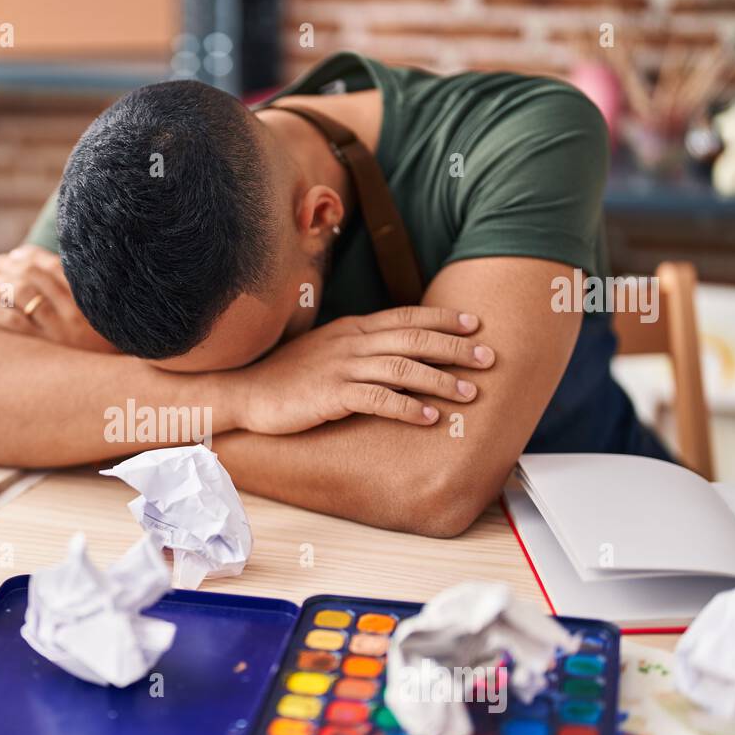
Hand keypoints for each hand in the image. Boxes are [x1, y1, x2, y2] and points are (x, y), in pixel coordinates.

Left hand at [0, 245, 115, 352]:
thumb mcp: (98, 323)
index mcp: (88, 300)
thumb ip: (77, 300)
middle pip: (33, 275)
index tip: (12, 257)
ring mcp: (59, 330)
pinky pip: (9, 320)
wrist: (108, 389)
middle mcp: (75, 311)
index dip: (29, 256)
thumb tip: (45, 274)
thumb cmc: (98, 354)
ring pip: (19, 293)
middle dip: (5, 267)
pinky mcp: (43, 350)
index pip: (53, 265)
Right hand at [234, 306, 494, 434]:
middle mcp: (351, 343)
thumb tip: (393, 352)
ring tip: (470, 394)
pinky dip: (407, 407)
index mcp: (352, 328)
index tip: (475, 324)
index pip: (406, 316)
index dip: (443, 318)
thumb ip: (358, 346)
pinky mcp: (330, 395)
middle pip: (414, 339)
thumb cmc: (286, 375)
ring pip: (402, 368)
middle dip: (456, 348)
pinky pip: (377, 399)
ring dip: (440, 380)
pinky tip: (430, 417)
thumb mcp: (325, 350)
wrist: (246, 390)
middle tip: (489, 358)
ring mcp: (341, 368)